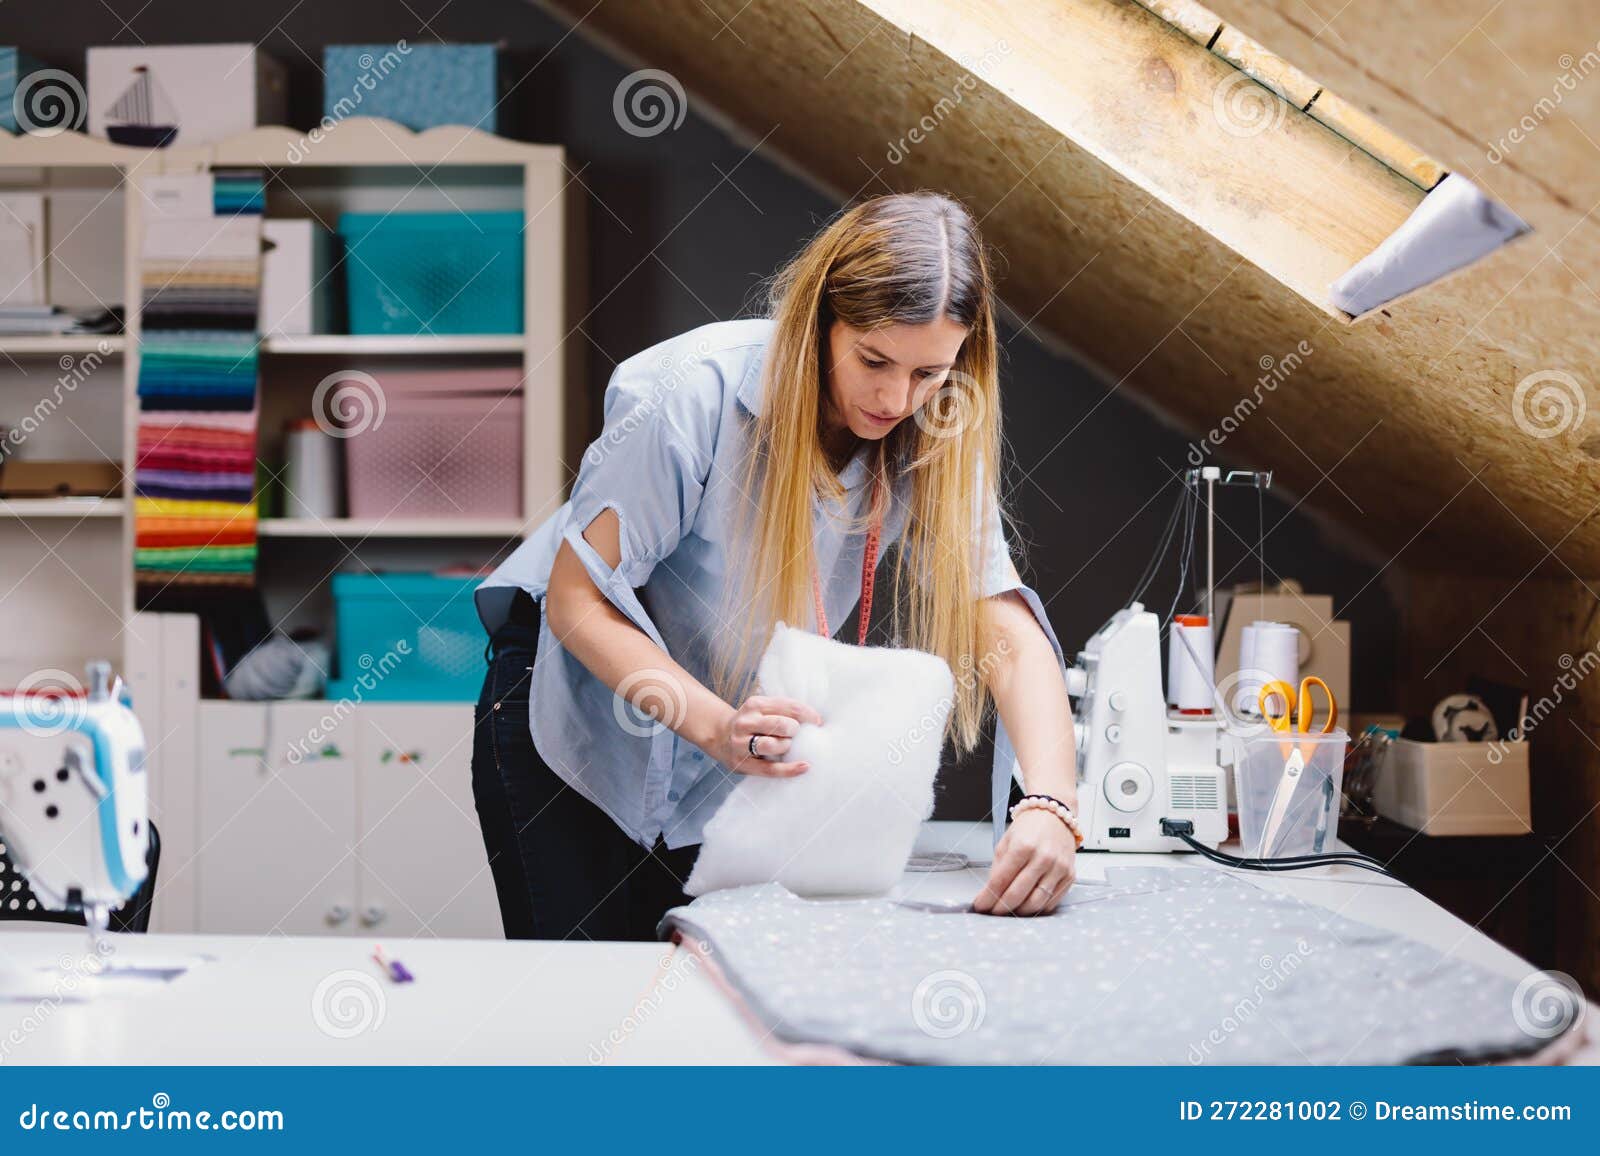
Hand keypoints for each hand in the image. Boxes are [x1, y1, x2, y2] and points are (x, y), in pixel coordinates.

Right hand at [708, 694, 822, 777]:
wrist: (719, 736)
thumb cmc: (752, 723)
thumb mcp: (762, 709)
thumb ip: (784, 710)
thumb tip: (817, 719)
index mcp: (755, 704)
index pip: (788, 706)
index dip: (807, 714)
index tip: (818, 721)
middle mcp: (746, 722)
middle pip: (780, 724)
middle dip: (794, 730)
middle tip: (795, 734)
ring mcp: (741, 743)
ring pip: (772, 745)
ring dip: (786, 746)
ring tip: (786, 746)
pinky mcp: (742, 763)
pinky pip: (770, 768)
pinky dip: (789, 769)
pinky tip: (804, 766)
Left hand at [973, 808, 1077, 915]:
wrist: (1056, 815)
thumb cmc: (1030, 827)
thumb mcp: (1006, 841)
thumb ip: (998, 867)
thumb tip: (990, 893)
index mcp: (1023, 846)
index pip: (1000, 880)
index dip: (987, 897)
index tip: (980, 905)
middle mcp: (1043, 858)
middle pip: (1017, 894)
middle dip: (1001, 908)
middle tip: (992, 912)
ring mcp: (1059, 868)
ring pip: (1036, 903)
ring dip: (1019, 912)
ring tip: (1008, 911)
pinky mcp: (1070, 876)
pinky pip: (1051, 901)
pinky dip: (1037, 908)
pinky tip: (1027, 905)